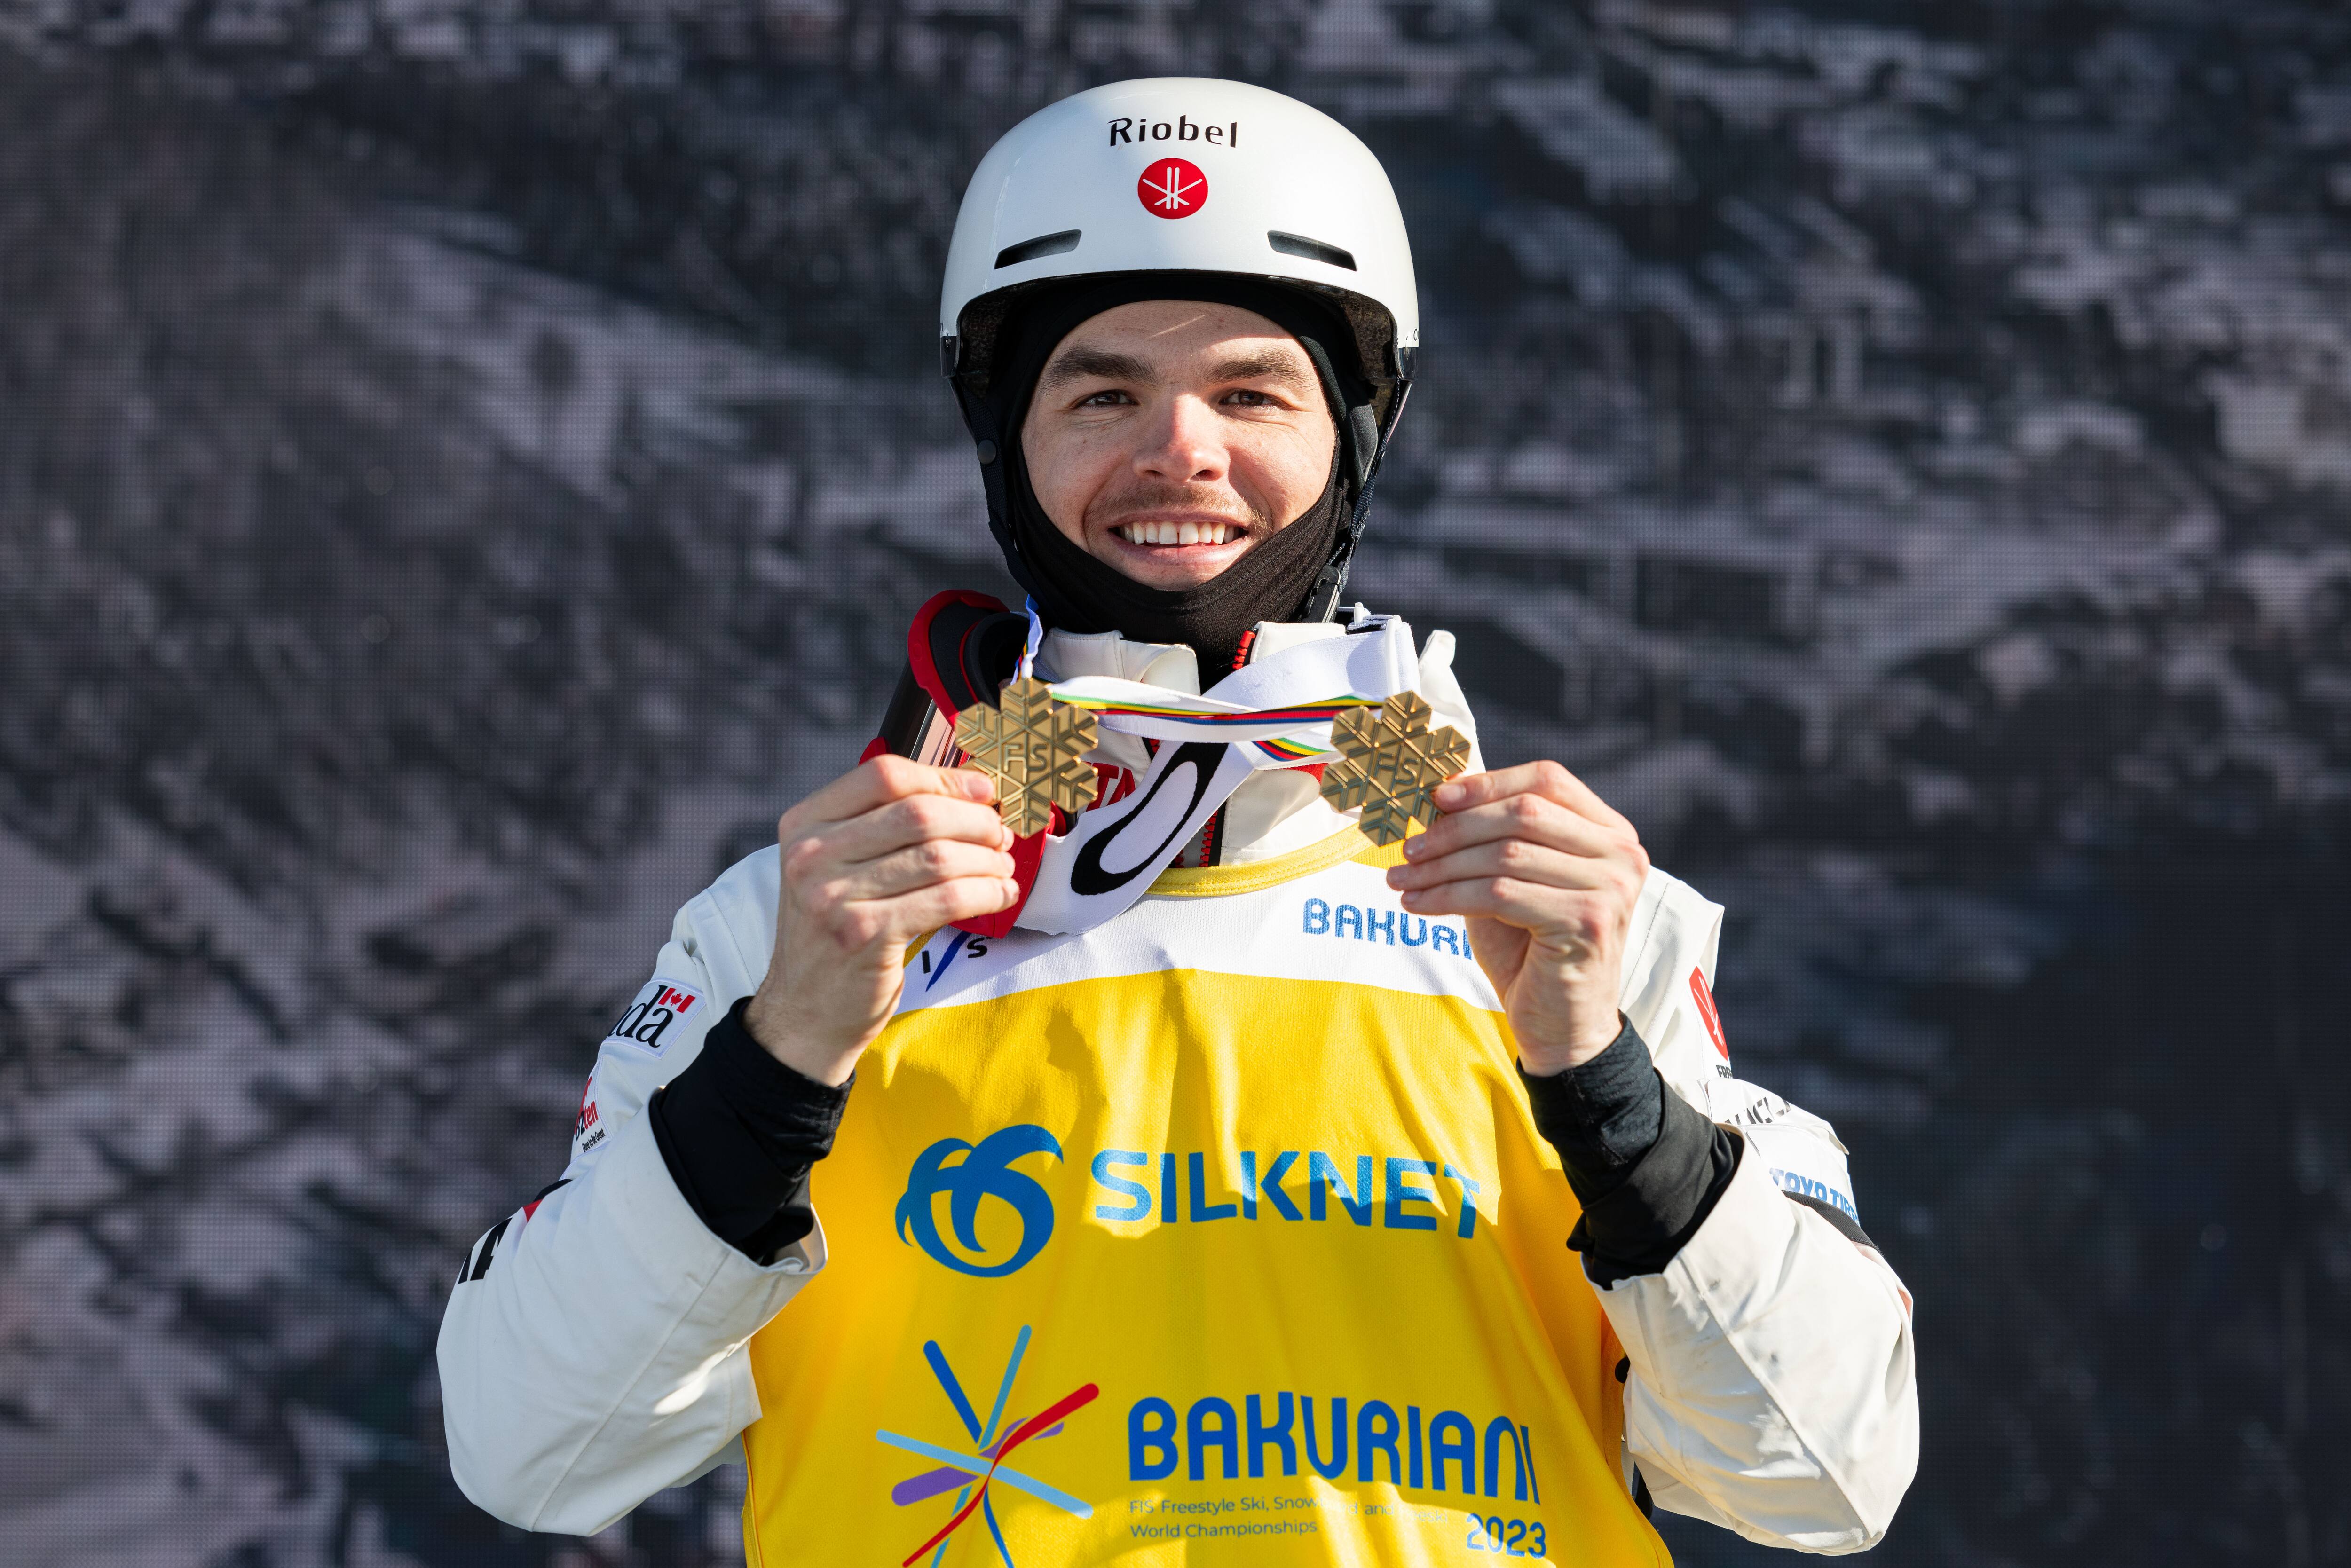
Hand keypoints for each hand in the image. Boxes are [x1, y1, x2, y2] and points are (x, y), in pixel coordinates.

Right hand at [743, 756, 1019, 1085]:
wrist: (804, 1010)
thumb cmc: (835, 930)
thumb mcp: (834, 867)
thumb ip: (879, 826)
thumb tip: (965, 793)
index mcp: (805, 824)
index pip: (884, 775)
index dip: (944, 778)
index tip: (983, 790)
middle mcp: (812, 855)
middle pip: (918, 813)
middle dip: (975, 821)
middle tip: (1000, 835)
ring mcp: (835, 896)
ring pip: (938, 857)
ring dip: (986, 859)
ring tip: (1002, 866)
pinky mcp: (866, 934)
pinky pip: (947, 899)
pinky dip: (985, 893)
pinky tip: (1000, 894)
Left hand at [1383, 761, 1648, 1073]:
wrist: (1562, 1025)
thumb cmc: (1531, 949)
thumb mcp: (1511, 880)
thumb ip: (1491, 837)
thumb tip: (1440, 794)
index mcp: (1609, 830)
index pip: (1548, 779)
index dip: (1488, 782)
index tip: (1435, 797)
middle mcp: (1621, 852)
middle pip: (1523, 812)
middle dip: (1455, 828)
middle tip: (1408, 848)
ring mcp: (1610, 887)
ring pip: (1506, 853)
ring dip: (1442, 866)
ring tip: (1401, 879)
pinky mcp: (1586, 921)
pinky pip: (1500, 894)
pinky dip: (1449, 897)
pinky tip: (1419, 905)